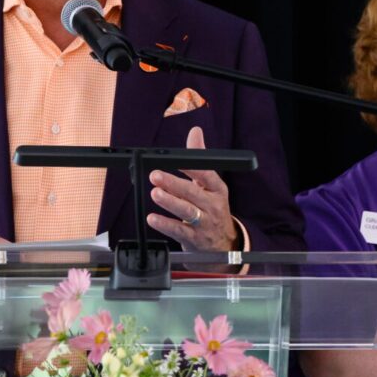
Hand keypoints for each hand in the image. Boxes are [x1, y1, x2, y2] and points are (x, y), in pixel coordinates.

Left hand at [146, 126, 239, 251]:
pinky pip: (179, 231)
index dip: (191, 167)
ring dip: (170, 202)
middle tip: (155, 175)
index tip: (176, 159)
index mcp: (217, 189)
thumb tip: (195, 132)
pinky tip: (153, 218)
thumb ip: (199, 159)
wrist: (224, 244)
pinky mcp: (194, 238)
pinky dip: (165, 224)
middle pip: (193, 193)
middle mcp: (213, 205)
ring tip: (155, 193)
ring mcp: (204, 223)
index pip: (206, 175)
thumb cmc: (212, 209)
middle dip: (173, 183)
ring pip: (186, 211)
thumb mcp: (210, 185)